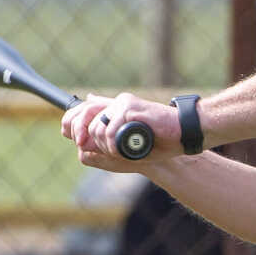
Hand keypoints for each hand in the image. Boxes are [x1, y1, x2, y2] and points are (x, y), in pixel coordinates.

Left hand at [61, 91, 181, 168]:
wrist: (184, 135)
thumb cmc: (159, 143)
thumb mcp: (126, 146)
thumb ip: (104, 142)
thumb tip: (81, 142)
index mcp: (115, 109)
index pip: (82, 109)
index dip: (71, 122)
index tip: (74, 139)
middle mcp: (117, 103)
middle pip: (83, 115)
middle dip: (82, 136)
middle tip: (88, 147)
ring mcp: (124, 104)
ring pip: (97, 128)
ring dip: (105, 146)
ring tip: (121, 151)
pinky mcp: (131, 109)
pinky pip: (110, 131)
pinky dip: (115, 146)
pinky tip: (126, 149)